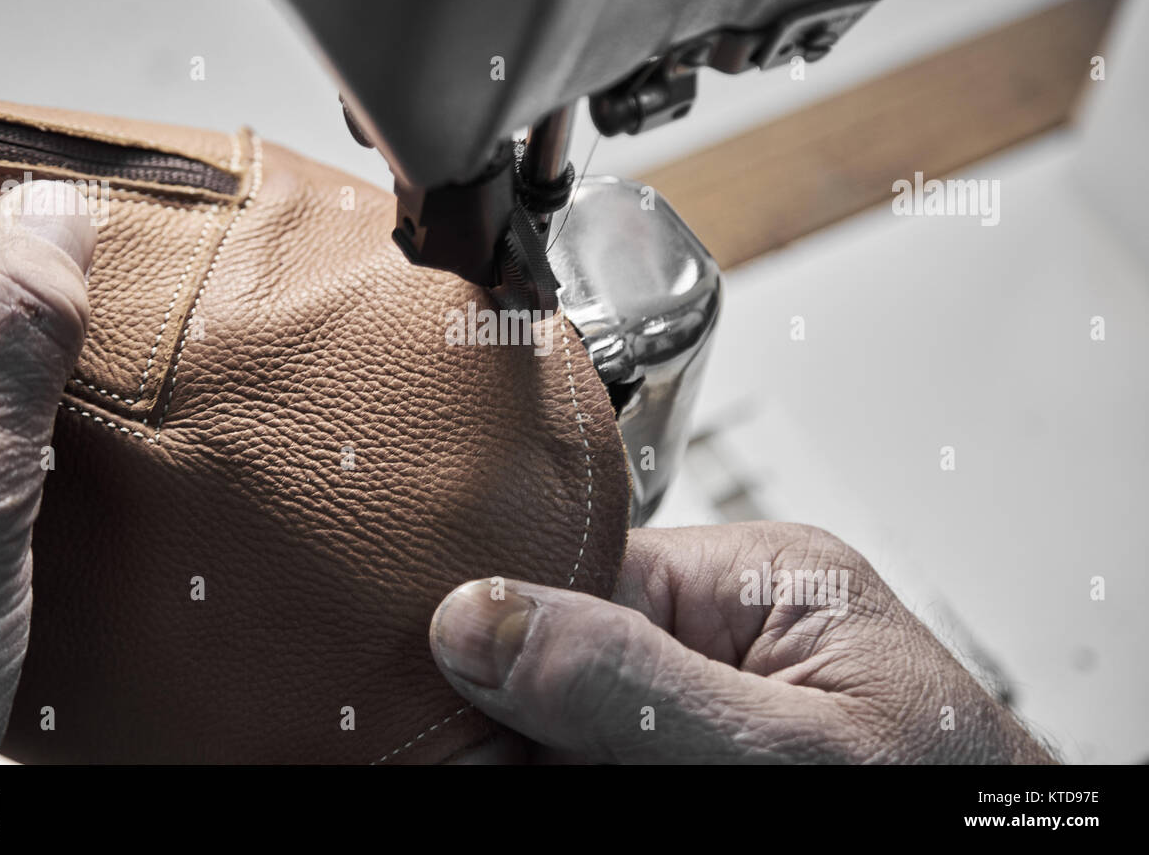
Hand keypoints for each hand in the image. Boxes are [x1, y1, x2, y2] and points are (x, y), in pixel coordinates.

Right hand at [430, 522, 1053, 763]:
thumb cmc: (945, 807)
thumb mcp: (786, 753)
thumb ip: (634, 688)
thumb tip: (479, 617)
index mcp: (759, 581)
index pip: (585, 571)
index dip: (499, 635)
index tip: (433, 693)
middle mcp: (726, 632)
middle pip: (562, 649)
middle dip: (504, 709)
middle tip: (451, 750)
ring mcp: (709, 702)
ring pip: (566, 715)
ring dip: (523, 744)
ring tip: (476, 752)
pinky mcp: (697, 748)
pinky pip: (597, 747)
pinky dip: (552, 761)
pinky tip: (525, 761)